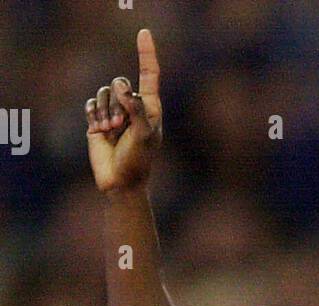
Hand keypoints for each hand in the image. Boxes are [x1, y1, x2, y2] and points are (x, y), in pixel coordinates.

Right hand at [85, 29, 162, 194]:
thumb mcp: (144, 136)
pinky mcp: (97, 119)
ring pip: (103, 92)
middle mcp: (132, 106)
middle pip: (119, 82)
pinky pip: (90, 102)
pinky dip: (94, 115)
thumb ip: (137, 110)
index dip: (146, 53)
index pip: (149, 74)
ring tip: (111, 132)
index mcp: (150, 108)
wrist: (120, 182)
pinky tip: (99, 131)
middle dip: (117, 102)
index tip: (143, 32)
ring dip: (105, 112)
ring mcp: (114, 112)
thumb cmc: (138, 161)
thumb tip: (124, 89)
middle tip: (121, 126)